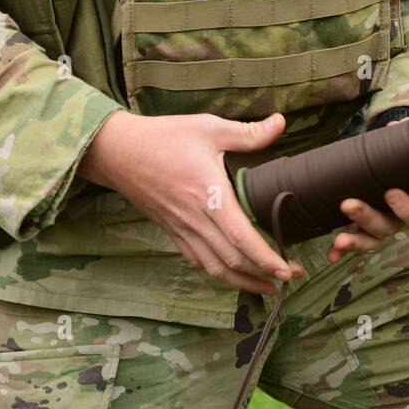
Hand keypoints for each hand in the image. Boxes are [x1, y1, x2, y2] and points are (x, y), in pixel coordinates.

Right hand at [77, 109, 305, 294]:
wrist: (118, 151)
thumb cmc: (164, 137)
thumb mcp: (208, 127)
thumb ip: (247, 132)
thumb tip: (281, 123)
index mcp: (209, 194)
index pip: (241, 237)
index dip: (266, 258)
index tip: (287, 269)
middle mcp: (195, 219)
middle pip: (232, 261)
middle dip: (263, 275)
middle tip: (290, 277)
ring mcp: (181, 228)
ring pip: (214, 268)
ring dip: (242, 282)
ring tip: (266, 286)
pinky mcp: (171, 230)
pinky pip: (196, 260)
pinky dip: (217, 271)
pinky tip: (231, 272)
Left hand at [326, 118, 408, 262]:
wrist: (406, 165)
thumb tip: (396, 126)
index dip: (408, 209)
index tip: (390, 193)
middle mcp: (404, 220)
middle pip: (389, 228)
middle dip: (367, 219)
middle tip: (348, 205)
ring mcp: (384, 225)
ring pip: (372, 240)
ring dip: (354, 241)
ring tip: (338, 240)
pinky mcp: (365, 226)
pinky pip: (355, 241)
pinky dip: (343, 250)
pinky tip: (331, 254)